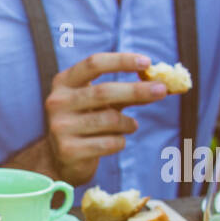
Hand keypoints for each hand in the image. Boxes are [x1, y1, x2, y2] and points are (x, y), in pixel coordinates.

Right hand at [43, 52, 167, 183]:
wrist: (62, 159)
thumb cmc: (87, 122)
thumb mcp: (103, 103)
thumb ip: (128, 93)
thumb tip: (161, 84)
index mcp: (64, 83)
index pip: (94, 64)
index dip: (121, 61)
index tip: (147, 62)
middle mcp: (57, 102)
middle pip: (103, 92)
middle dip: (136, 90)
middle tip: (162, 90)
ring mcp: (60, 127)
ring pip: (109, 120)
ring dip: (128, 123)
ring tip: (131, 126)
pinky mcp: (69, 150)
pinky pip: (108, 143)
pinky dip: (120, 142)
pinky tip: (116, 142)